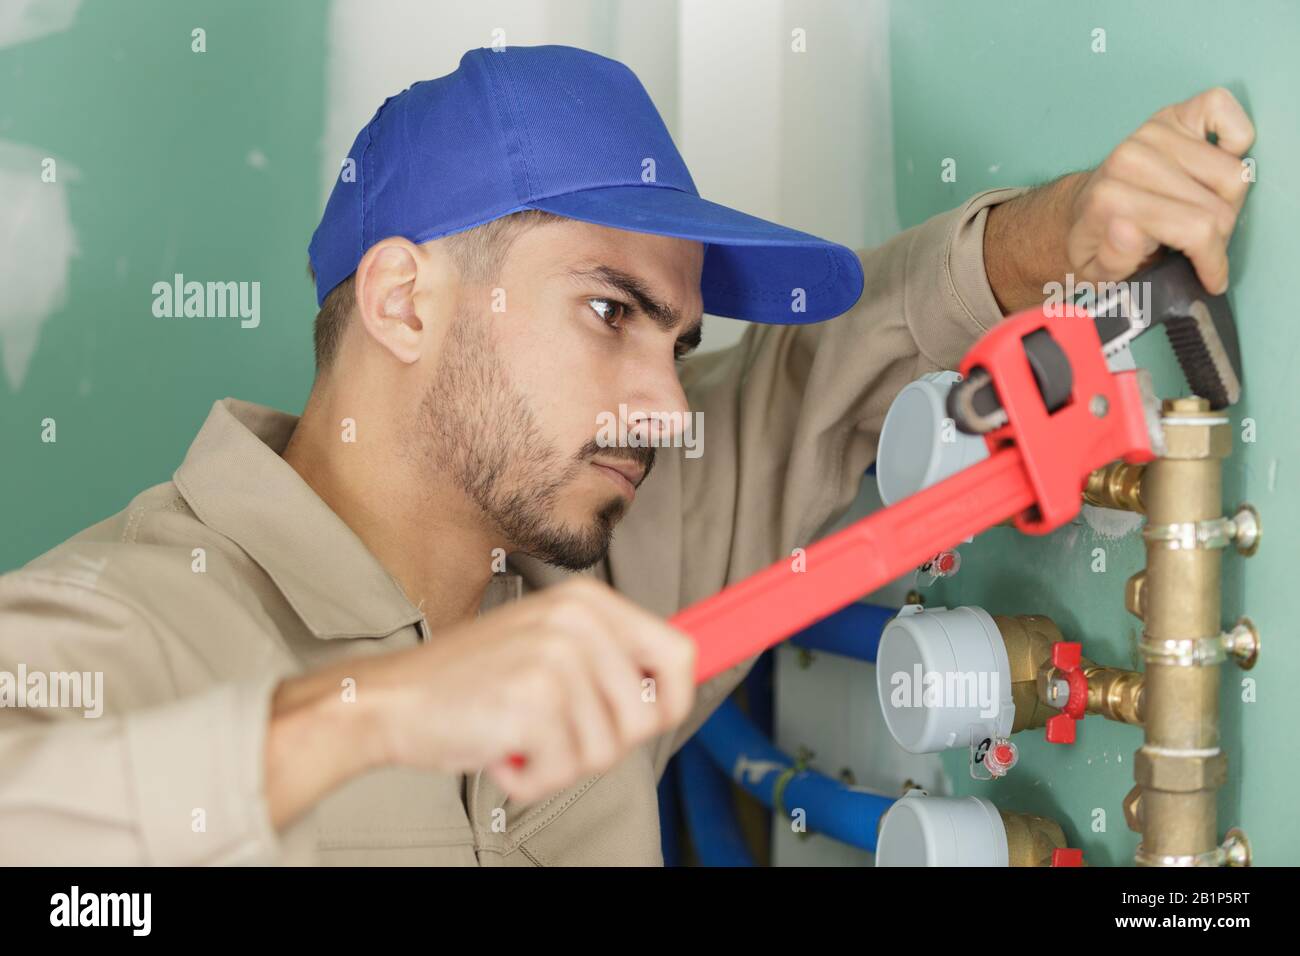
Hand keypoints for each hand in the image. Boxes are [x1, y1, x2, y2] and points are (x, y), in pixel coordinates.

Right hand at [368, 577, 696, 803]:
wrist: (391, 698)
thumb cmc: (470, 681)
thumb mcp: (546, 644)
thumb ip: (607, 659)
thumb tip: (672, 691)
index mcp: (587, 602)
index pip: (680, 651)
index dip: (675, 697)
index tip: (656, 717)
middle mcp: (577, 623)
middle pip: (650, 713)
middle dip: (606, 741)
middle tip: (556, 730)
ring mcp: (556, 661)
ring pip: (608, 750)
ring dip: (563, 762)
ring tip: (521, 735)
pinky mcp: (534, 704)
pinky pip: (565, 772)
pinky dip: (532, 779)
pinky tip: (502, 750)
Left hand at [1067, 86, 1254, 293]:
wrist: (1079, 211)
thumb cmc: (1097, 244)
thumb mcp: (1098, 274)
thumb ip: (1115, 261)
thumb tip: (1130, 230)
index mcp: (1111, 200)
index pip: (1197, 230)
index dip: (1212, 261)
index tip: (1211, 277)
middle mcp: (1130, 159)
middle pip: (1220, 206)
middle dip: (1219, 234)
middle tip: (1198, 245)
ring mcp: (1151, 133)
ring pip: (1233, 172)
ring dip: (1227, 199)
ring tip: (1201, 213)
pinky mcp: (1170, 114)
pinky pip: (1221, 108)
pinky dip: (1233, 137)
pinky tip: (1216, 163)